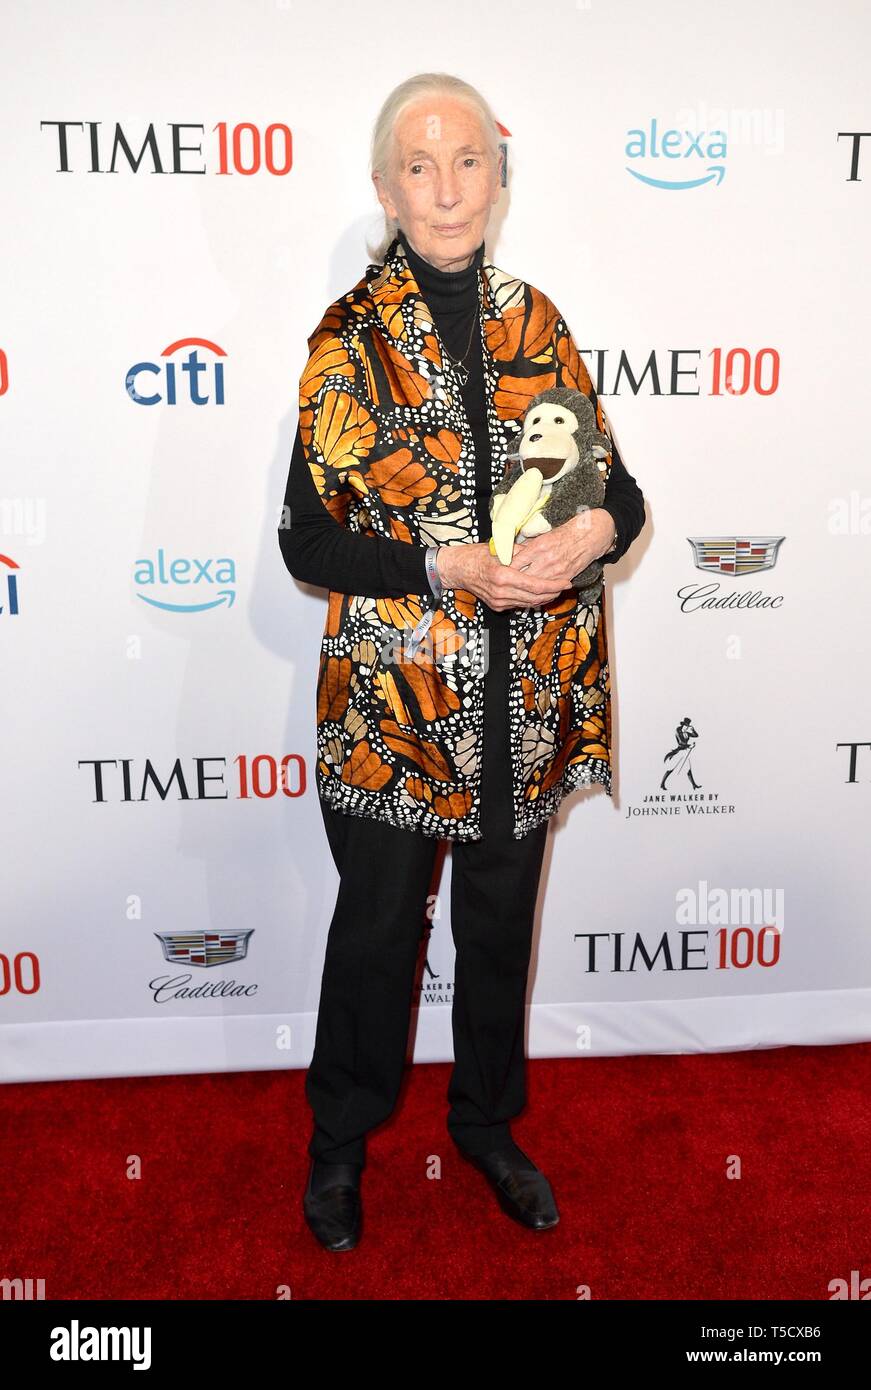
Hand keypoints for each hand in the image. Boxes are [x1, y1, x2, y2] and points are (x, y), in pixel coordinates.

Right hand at [436, 540, 567, 609]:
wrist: (457, 569)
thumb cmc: (477, 555)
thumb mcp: (500, 549)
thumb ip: (522, 553)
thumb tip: (541, 551)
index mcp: (503, 576)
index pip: (536, 585)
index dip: (554, 585)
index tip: (566, 582)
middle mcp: (501, 592)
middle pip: (535, 598)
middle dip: (553, 593)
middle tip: (565, 586)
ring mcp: (498, 601)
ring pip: (529, 603)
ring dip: (544, 598)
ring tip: (556, 589)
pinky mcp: (496, 606)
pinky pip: (519, 604)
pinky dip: (531, 600)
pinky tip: (539, 593)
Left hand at [506, 509, 615, 590]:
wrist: (588, 536)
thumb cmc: (565, 534)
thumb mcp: (542, 536)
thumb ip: (526, 547)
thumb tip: (510, 555)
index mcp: (539, 546)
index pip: (516, 562)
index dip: (505, 570)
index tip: (497, 573)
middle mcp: (547, 560)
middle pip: (523, 577)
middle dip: (512, 583)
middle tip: (502, 587)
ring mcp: (556, 571)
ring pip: (535, 587)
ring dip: (524, 591)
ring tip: (514, 594)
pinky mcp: (564, 578)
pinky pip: (548, 591)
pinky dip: (539, 594)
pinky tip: (531, 596)